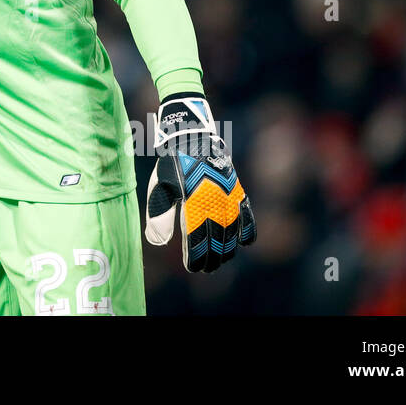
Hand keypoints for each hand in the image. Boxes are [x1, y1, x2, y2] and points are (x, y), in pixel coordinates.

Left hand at [144, 93, 255, 272]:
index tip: (193, 268)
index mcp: (194, 203)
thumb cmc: (172, 163)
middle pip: (217, 239)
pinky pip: (246, 213)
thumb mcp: (160, 187)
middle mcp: (215, 202)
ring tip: (222, 259)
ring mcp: (228, 196)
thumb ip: (159, 215)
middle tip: (207, 269)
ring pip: (232, 230)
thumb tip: (158, 242)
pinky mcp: (236, 189)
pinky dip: (247, 229)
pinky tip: (245, 243)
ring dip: (229, 248)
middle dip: (213, 257)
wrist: (192, 136)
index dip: (196, 256)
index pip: (198, 239)